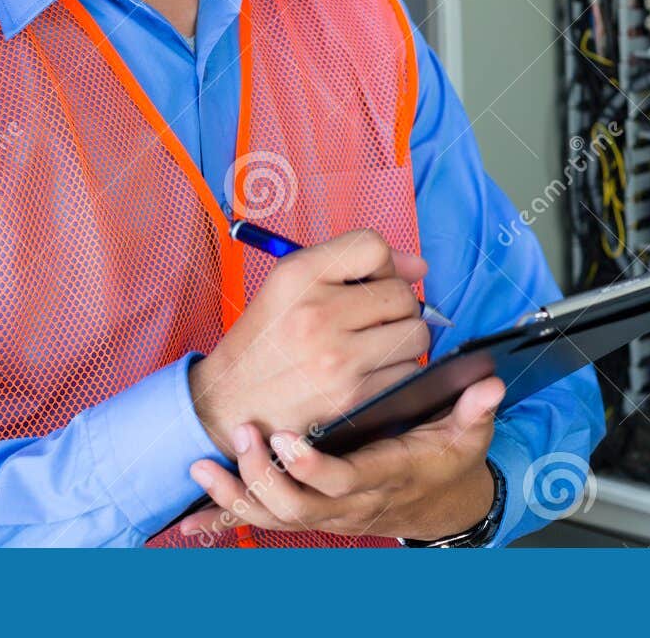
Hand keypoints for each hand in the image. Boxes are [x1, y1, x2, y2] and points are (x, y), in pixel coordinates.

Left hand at [181, 375, 504, 541]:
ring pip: (275, 518)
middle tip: (242, 436)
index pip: (345, 481)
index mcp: (386, 477)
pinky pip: (264, 521)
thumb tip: (489, 387)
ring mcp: (328, 513)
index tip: (286, 439)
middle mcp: (352, 503)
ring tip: (204, 464)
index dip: (313, 467)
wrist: (438, 502)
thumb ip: (474, 410)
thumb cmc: (446, 461)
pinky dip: (226, 517)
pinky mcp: (310, 513)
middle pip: (299, 506)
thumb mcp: (468, 435)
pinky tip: (190, 514)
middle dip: (264, 477)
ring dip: (236, 495)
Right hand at [188, 228, 430, 457]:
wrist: (230, 403)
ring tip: (373, 345)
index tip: (370, 283)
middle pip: (402, 294)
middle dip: (397, 306)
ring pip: (414, 334)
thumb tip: (419, 266)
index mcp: (297, 276)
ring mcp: (336, 358)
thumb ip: (351, 265)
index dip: (381, 264)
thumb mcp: (289, 286)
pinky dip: (397, 372)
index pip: (374, 246)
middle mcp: (317, 313)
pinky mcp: (351, 397)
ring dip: (403, 340)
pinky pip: (407, 372)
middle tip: (372, 320)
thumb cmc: (266, 341)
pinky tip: (370, 372)